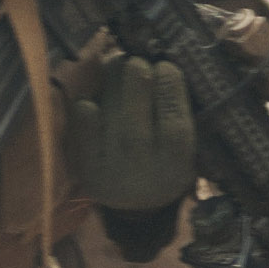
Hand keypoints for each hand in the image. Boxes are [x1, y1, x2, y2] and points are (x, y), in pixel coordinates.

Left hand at [64, 56, 194, 214]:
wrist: (134, 205)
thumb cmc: (165, 163)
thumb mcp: (186, 150)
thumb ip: (179, 113)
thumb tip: (164, 63)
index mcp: (175, 160)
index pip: (173, 119)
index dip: (169, 87)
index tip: (164, 65)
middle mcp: (142, 164)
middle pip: (136, 115)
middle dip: (137, 79)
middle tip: (137, 62)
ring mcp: (111, 164)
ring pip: (109, 113)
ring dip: (112, 83)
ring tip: (117, 66)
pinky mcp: (86, 163)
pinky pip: (83, 124)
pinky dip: (86, 108)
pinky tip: (94, 98)